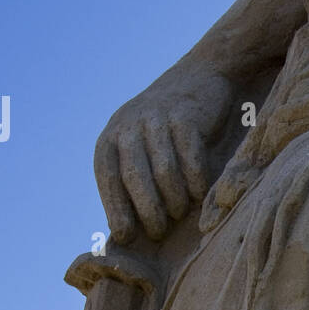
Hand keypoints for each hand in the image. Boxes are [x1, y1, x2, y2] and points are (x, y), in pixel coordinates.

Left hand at [94, 70, 232, 242]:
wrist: (201, 74)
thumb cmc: (165, 125)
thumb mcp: (137, 142)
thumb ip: (128, 174)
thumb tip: (122, 232)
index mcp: (111, 136)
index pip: (107, 177)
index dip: (115, 208)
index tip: (126, 235)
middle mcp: (130, 126)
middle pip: (136, 178)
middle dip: (148, 211)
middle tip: (160, 232)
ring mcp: (158, 119)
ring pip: (165, 172)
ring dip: (174, 200)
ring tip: (181, 214)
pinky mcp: (187, 117)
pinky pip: (191, 159)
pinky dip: (196, 182)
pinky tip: (200, 195)